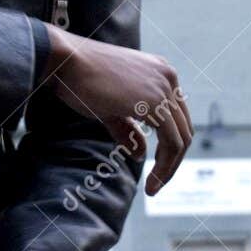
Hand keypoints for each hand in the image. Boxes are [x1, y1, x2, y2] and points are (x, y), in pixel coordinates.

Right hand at [43, 25, 193, 196]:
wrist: (65, 61)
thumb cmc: (80, 81)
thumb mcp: (110, 109)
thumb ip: (128, 129)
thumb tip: (140, 154)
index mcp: (160, 73)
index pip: (176, 116)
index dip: (169, 147)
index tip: (154, 169)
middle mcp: (168, 76)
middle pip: (184, 128)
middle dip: (172, 161)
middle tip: (155, 185)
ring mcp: (164, 87)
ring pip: (181, 138)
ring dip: (169, 168)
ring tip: (153, 189)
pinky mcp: (155, 101)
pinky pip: (172, 142)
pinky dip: (165, 166)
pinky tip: (150, 182)